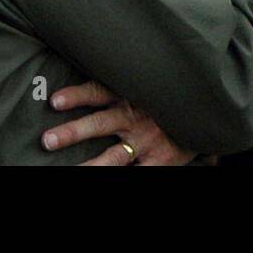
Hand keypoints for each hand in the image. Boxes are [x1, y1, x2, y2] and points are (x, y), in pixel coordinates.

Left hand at [42, 81, 195, 165]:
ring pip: (114, 156)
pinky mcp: (160, 161)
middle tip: (48, 140)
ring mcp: (147, 141)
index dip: (78, 95)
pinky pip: (137, 174)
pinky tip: (101, 179)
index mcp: (131, 95)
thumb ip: (120, 81)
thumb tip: (86, 73)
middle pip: (101, 123)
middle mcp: (137, 117)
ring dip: (90, 165)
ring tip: (71, 172)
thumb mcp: (146, 82)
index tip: (55, 101)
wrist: (204, 111)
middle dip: (74, 132)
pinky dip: (119, 177)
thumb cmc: (166, 96)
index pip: (100, 91)